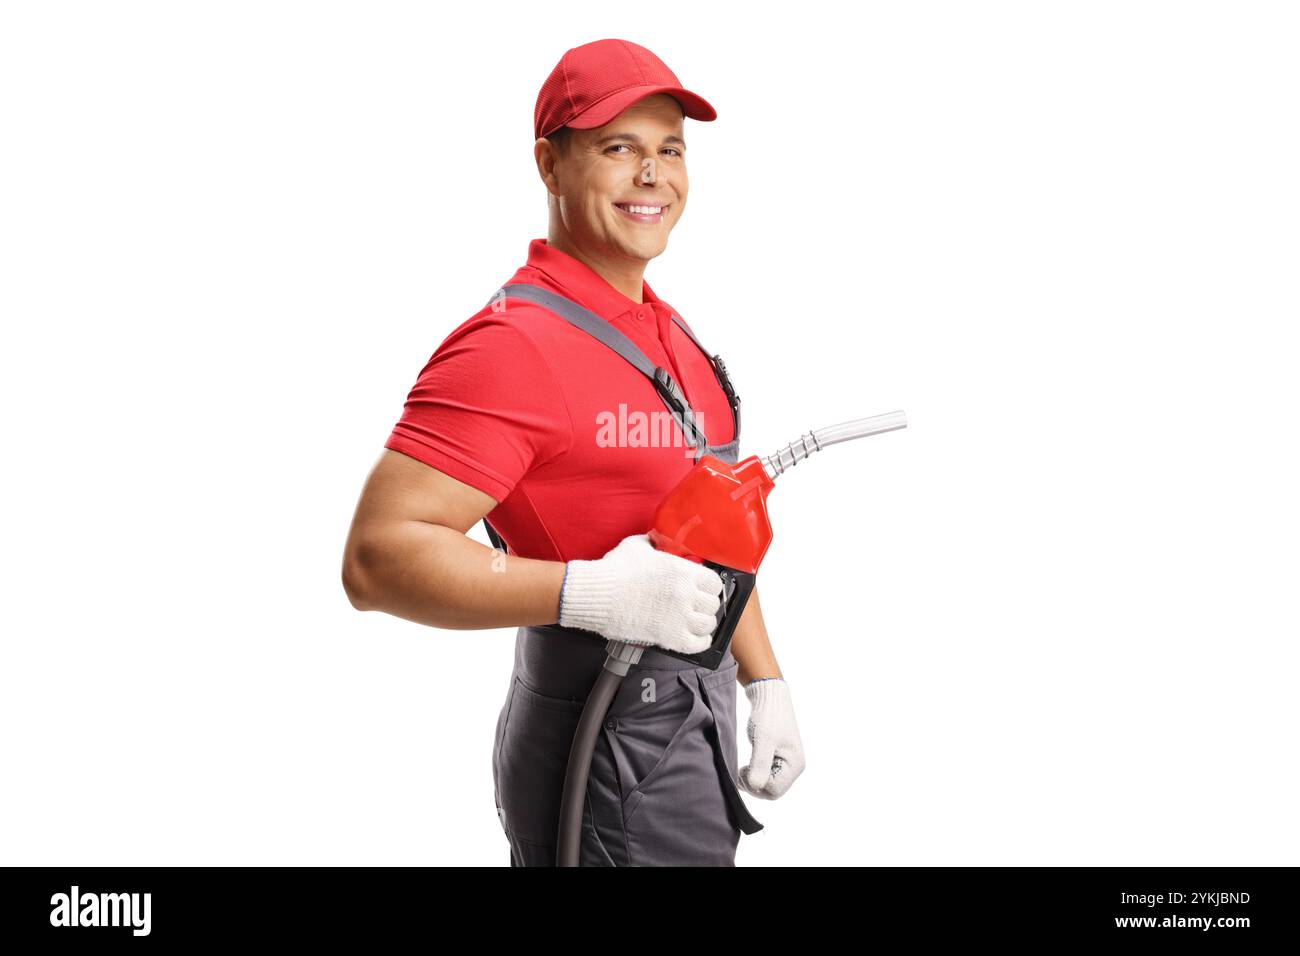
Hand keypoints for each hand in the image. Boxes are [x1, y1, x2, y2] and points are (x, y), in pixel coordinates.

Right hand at [557, 533, 722, 653]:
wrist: (596, 596)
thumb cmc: (613, 570)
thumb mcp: (637, 545)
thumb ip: (654, 542)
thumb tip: (658, 538)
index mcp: (681, 571)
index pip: (714, 582)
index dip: (710, 587)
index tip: (703, 589)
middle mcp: (685, 594)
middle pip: (712, 604)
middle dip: (705, 605)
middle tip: (697, 607)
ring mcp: (679, 617)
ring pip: (708, 625)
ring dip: (702, 624)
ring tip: (694, 623)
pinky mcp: (669, 638)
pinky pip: (698, 644)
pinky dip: (699, 642)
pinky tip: (693, 638)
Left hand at [740, 678, 804, 798]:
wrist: (769, 697)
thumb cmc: (768, 717)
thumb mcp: (763, 740)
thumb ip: (760, 764)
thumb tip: (755, 786)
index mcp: (795, 765)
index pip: (775, 790)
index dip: (756, 785)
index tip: (743, 770)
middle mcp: (794, 767)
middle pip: (772, 791)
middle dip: (754, 785)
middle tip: (740, 771)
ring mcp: (786, 764)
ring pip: (767, 785)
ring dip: (753, 781)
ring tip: (741, 768)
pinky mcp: (777, 759)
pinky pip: (766, 776)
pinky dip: (754, 775)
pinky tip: (745, 767)